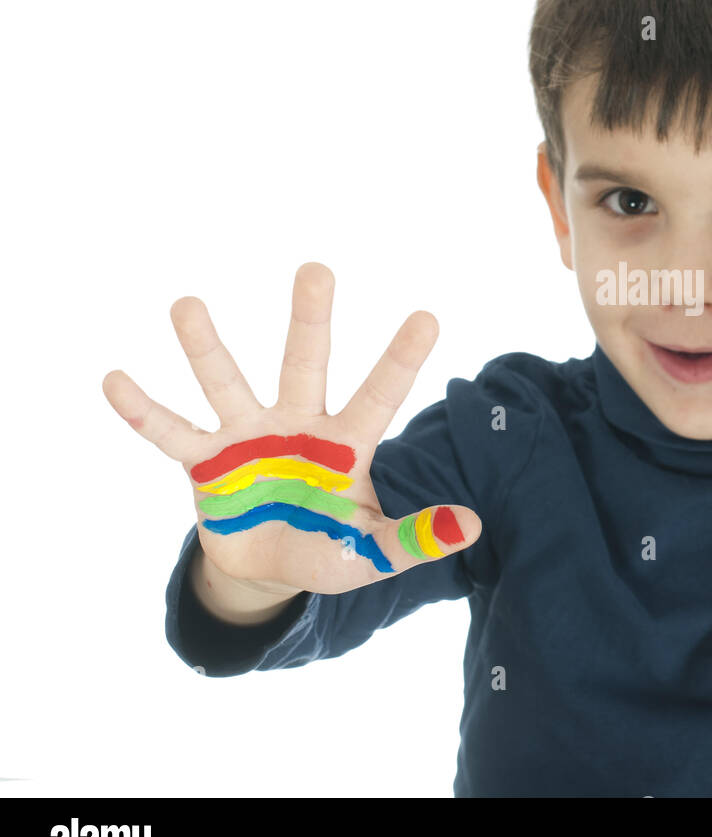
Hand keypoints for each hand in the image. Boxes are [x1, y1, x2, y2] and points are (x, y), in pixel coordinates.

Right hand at [103, 262, 481, 595]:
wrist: (268, 567)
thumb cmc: (329, 548)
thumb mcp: (371, 552)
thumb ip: (414, 538)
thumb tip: (471, 524)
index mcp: (347, 444)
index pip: (380, 395)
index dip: (402, 359)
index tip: (429, 316)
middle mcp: (298, 424)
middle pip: (305, 362)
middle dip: (310, 319)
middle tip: (317, 269)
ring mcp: (248, 436)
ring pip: (227, 382)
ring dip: (207, 347)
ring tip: (187, 304)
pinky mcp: (205, 461)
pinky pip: (170, 432)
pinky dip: (143, 411)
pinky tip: (114, 379)